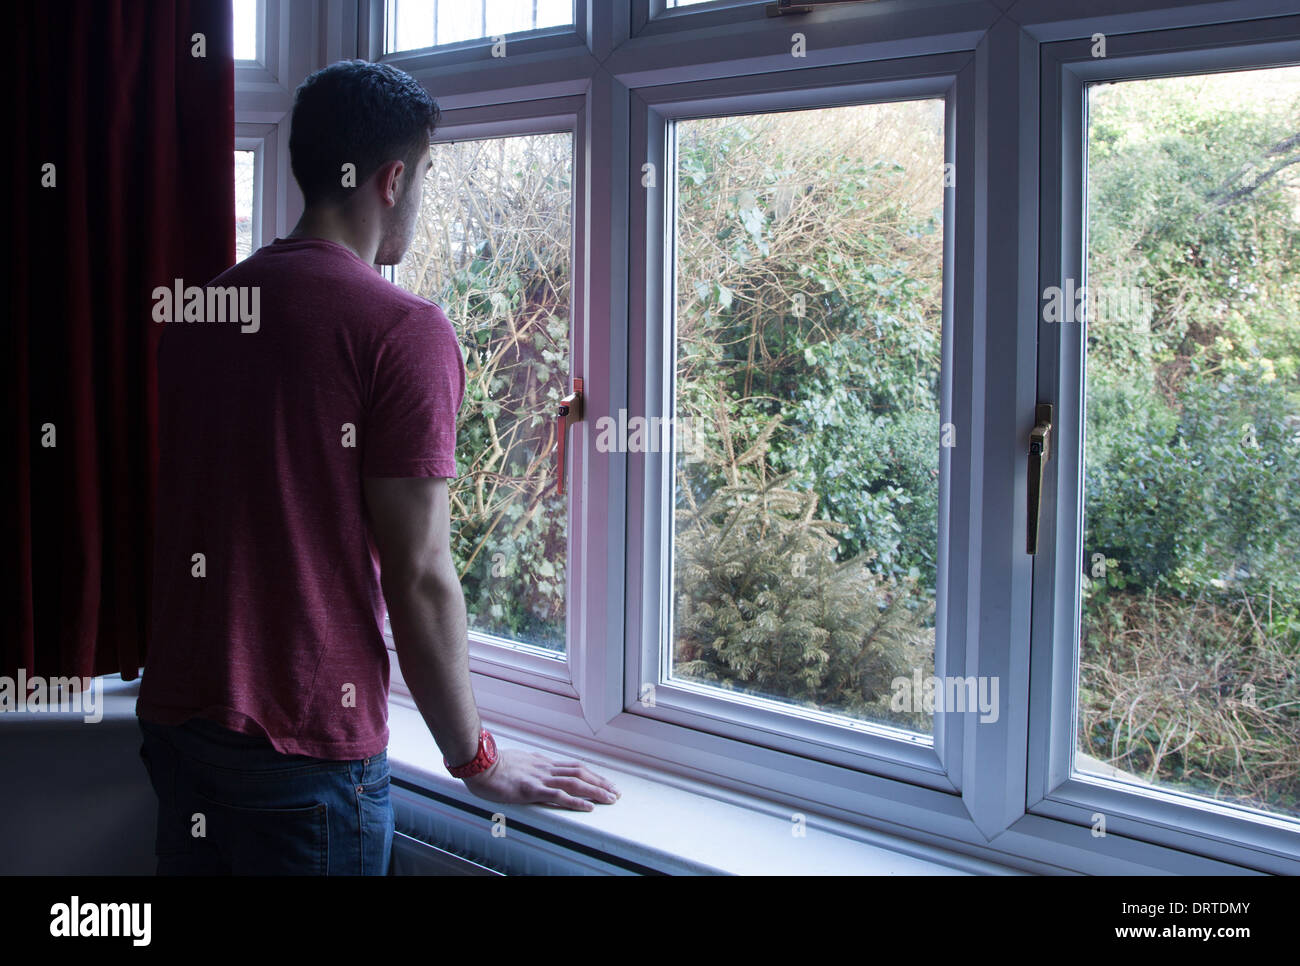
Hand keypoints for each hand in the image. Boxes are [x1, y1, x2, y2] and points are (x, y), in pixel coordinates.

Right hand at [462, 748, 621, 810]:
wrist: (479, 763)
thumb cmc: (493, 764)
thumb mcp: (518, 760)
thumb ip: (531, 763)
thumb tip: (539, 763)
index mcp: (542, 764)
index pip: (574, 768)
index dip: (592, 775)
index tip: (604, 781)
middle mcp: (545, 769)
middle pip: (580, 774)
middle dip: (600, 783)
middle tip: (616, 792)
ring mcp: (539, 779)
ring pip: (575, 783)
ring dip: (596, 791)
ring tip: (610, 799)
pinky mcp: (531, 790)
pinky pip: (558, 796)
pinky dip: (576, 801)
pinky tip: (588, 807)